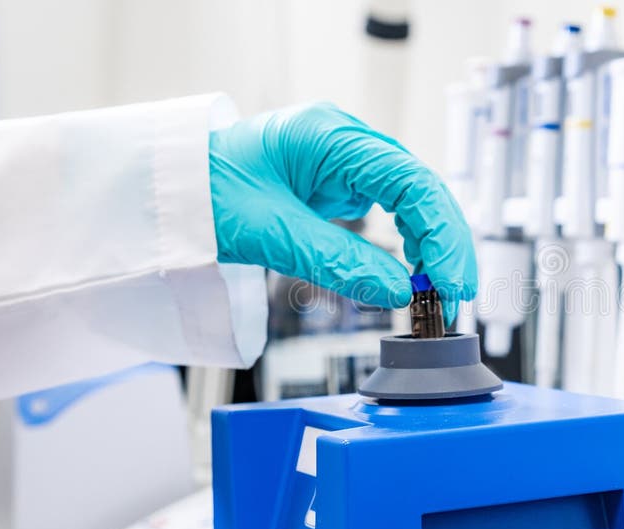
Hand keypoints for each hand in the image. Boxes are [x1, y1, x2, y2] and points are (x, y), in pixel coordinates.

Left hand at [209, 103, 476, 323]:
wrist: (167, 186)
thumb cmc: (200, 192)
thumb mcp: (267, 233)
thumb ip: (337, 261)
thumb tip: (398, 292)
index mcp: (331, 137)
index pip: (412, 180)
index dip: (441, 232)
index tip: (449, 281)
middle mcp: (347, 142)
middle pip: (422, 189)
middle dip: (445, 243)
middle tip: (456, 295)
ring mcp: (347, 161)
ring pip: (413, 201)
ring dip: (433, 245)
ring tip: (441, 291)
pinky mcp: (341, 183)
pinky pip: (390, 211)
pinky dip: (409, 243)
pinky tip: (416, 271)